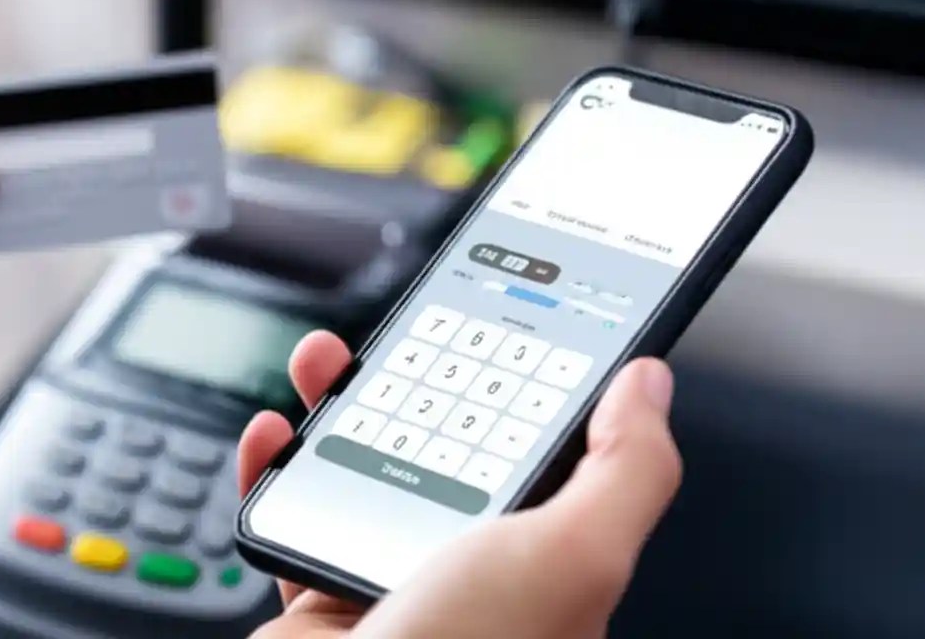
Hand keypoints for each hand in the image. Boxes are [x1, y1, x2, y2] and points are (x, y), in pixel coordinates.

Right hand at [238, 331, 681, 637]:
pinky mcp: (324, 600)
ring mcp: (394, 583)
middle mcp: (472, 570)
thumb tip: (651, 385)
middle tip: (400, 333)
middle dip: (419, 379)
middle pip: (446, 443)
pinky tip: (274, 436)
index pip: (546, 448)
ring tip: (324, 362)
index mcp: (545, 558)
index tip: (504, 324)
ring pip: (365, 468)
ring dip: (337, 406)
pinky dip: (277, 469)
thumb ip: (627, 469)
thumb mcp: (574, 556)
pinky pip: (298, 514)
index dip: (527, 380)